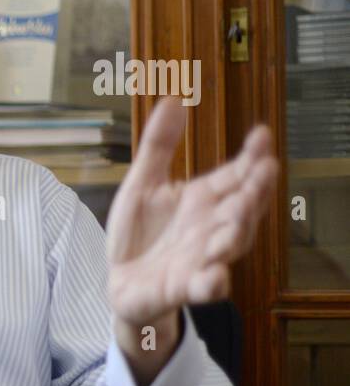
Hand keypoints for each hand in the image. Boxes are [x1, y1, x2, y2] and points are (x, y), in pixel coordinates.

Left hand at [107, 98, 278, 331]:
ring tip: (243, 208)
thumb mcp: (143, 183)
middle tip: (265, 168)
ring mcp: (201, 257)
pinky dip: (212, 283)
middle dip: (255, 190)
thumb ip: (159, 146)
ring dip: (239, 228)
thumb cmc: (140, 233)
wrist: (120, 281)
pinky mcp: (183, 287)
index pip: (237, 174)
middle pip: (242, 208)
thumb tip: (173, 99)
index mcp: (204, 199)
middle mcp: (211, 227)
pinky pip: (204, 287)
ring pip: (230, 244)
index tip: (261, 134)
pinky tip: (217, 277)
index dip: (252, 157)